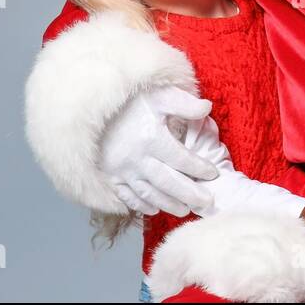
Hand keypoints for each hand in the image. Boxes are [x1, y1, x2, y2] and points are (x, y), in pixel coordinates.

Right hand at [101, 86, 221, 216]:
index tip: (214, 174)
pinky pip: (126, 196)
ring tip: (185, 210)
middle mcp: (137, 159)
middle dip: (190, 194)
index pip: (182, 159)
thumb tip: (208, 107)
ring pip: (149, 194)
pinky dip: (141, 206)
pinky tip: (154, 210)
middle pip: (169, 182)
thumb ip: (183, 103)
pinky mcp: (108, 176)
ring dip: (168, 204)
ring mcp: (121, 170)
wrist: (90, 107)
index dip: (200, 168)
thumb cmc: (129, 101)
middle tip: (207, 203)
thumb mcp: (158, 95)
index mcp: (151, 139)